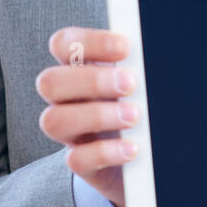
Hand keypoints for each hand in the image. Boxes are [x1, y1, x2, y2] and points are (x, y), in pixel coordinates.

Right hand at [36, 27, 136, 206]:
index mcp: (80, 68)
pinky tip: (133, 148)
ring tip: (134, 116)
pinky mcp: (83, 163)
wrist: (149, 156)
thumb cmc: (144, 104)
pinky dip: (106, 152)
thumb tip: (157, 50)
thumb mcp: (142, 81)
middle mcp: (67, 98)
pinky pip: (77, 159)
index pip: (64, 44)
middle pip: (49, 82)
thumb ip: (142, 65)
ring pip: (53, 120)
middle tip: (130, 84)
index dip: (89, 42)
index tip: (125, 48)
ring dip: (96, 115)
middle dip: (91, 81)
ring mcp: (71, 132)